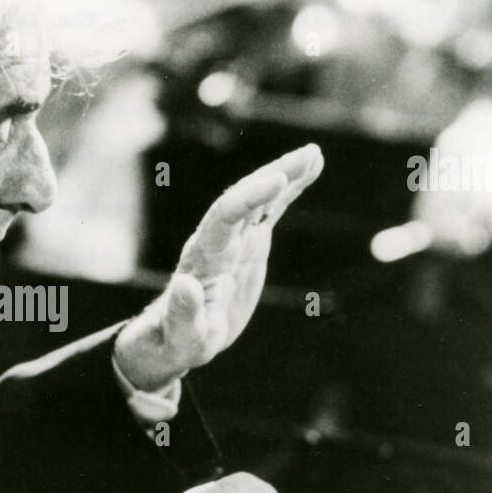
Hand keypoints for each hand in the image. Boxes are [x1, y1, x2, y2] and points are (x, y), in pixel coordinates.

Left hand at [115, 144, 323, 390]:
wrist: (178, 337)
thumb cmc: (177, 339)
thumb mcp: (183, 334)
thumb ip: (183, 311)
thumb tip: (184, 284)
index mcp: (204, 258)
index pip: (225, 217)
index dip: (250, 197)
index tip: (277, 180)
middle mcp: (219, 240)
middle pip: (245, 199)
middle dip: (274, 176)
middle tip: (307, 156)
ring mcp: (235, 240)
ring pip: (260, 199)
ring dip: (285, 175)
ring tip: (314, 154)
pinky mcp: (249, 244)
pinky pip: (271, 211)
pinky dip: (290, 189)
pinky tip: (310, 169)